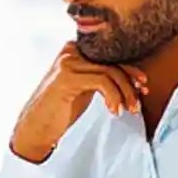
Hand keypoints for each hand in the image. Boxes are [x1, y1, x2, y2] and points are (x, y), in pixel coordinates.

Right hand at [11, 42, 146, 162]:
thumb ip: (101, 76)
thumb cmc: (60, 109)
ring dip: (125, 93)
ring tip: (128, 110)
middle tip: (137, 102)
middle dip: (130, 83)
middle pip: (112, 62)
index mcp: (75, 49)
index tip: (142, 87)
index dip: (130, 70)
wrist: (36, 128)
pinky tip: (114, 110)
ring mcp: (68, 63)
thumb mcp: (85, 87)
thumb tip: (132, 77)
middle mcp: (71, 51)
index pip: (110, 55)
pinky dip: (114, 96)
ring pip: (111, 72)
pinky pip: (103, 82)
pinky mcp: (68, 78)